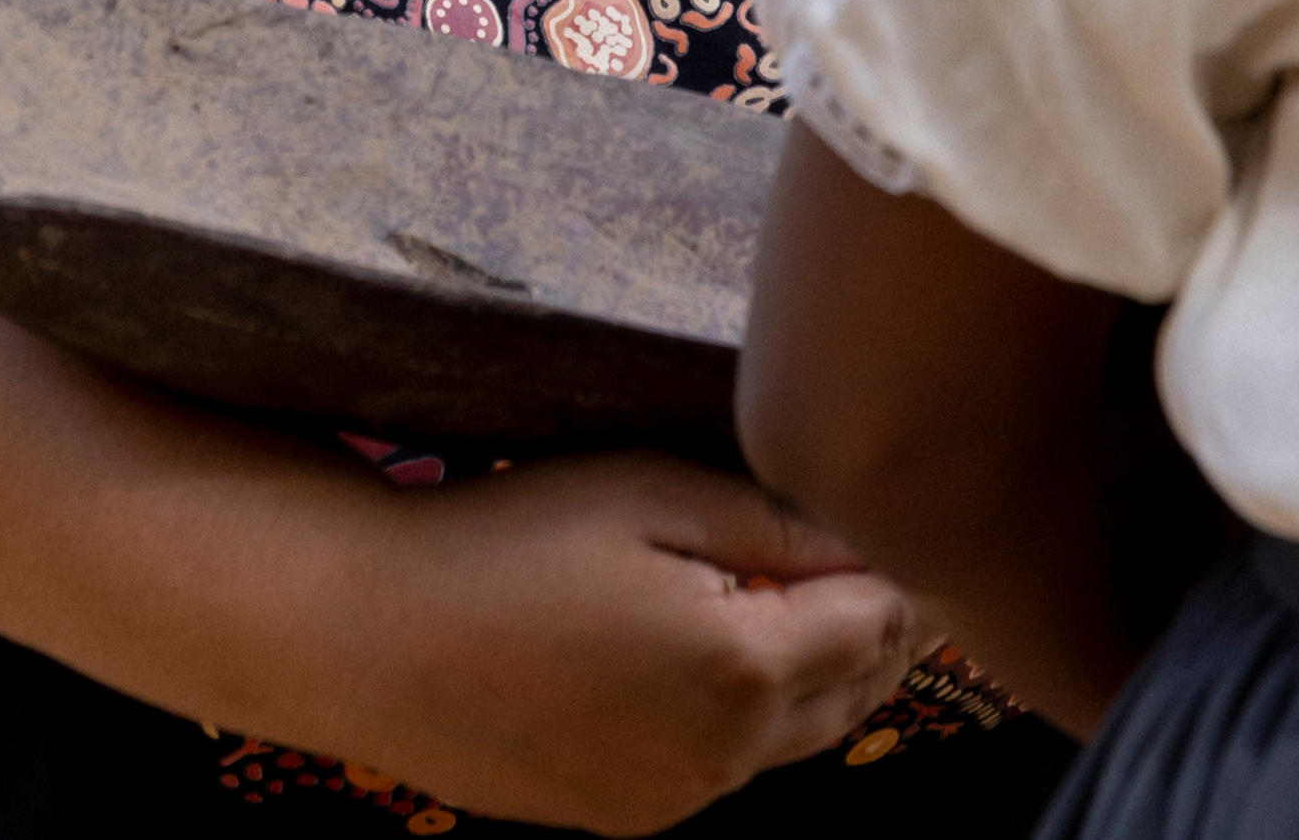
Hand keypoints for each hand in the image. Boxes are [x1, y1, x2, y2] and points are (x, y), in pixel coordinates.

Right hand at [296, 448, 921, 834]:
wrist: (371, 640)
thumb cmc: (505, 543)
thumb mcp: (648, 492)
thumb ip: (771, 521)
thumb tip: (862, 537)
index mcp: (742, 668)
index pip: (877, 623)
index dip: (909, 574)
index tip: (927, 533)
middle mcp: (723, 755)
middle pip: (851, 694)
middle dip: (886, 634)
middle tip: (913, 575)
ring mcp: (672, 799)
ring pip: (794, 740)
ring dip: (827, 681)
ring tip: (843, 613)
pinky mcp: (626, 815)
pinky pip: (726, 768)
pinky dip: (758, 719)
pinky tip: (741, 664)